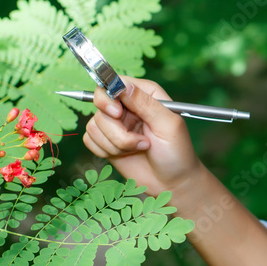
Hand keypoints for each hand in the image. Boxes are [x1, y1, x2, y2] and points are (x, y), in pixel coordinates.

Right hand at [82, 76, 203, 196]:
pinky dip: (104, 150)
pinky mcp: (106, 140)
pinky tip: (124, 155)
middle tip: (132, 140)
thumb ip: (146, 103)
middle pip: (100, 103)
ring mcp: (116, 123)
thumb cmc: (177, 152)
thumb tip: (123, 85)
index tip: (117, 114)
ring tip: (139, 148)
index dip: (109, 97)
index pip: (115, 82)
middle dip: (114, 127)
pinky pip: (89, 139)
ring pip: (94, 125)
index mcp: (145, 94)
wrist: (172, 183)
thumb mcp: (168, 125)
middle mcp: (127, 105)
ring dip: (116, 143)